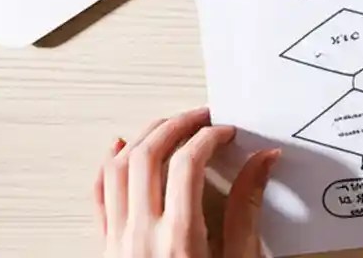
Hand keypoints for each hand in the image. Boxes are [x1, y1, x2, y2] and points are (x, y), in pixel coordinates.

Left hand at [94, 107, 280, 257]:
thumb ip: (247, 210)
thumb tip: (263, 162)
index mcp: (179, 238)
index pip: (188, 163)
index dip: (210, 136)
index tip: (227, 132)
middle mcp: (141, 235)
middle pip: (148, 156)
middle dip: (177, 125)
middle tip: (202, 117)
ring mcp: (118, 241)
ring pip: (118, 169)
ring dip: (144, 137)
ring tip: (170, 126)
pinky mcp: (106, 248)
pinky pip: (99, 196)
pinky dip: (109, 166)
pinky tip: (120, 150)